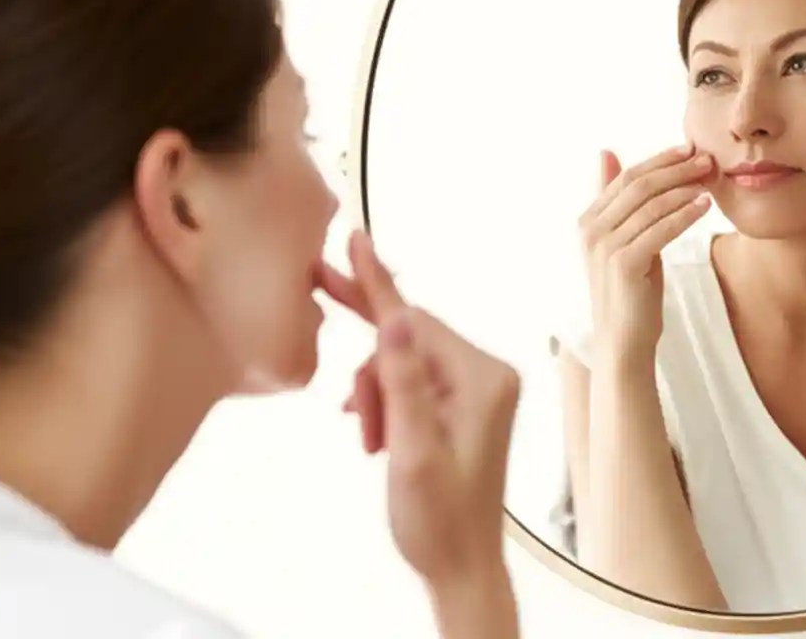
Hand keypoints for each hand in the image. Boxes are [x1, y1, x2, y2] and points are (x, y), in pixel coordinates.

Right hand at [322, 231, 521, 587]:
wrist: (461, 565)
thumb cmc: (438, 520)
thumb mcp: (413, 450)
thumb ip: (403, 382)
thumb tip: (393, 317)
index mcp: (483, 378)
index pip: (415, 320)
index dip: (376, 282)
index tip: (352, 239)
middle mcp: (486, 375)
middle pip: (408, 336)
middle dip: (368, 358)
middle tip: (318, 293)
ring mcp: (475, 392)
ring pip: (401, 363)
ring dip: (375, 394)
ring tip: (369, 442)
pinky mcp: (462, 408)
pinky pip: (411, 383)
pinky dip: (384, 403)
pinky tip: (372, 434)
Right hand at [578, 144, 714, 358]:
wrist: (623, 341)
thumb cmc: (630, 292)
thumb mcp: (624, 241)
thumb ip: (619, 203)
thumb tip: (607, 152)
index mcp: (587, 222)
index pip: (625, 177)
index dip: (658, 160)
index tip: (688, 148)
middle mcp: (590, 231)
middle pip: (638, 185)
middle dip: (675, 168)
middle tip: (706, 159)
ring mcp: (604, 247)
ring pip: (651, 204)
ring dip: (685, 187)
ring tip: (710, 178)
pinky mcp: (624, 264)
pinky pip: (660, 229)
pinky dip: (685, 214)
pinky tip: (705, 205)